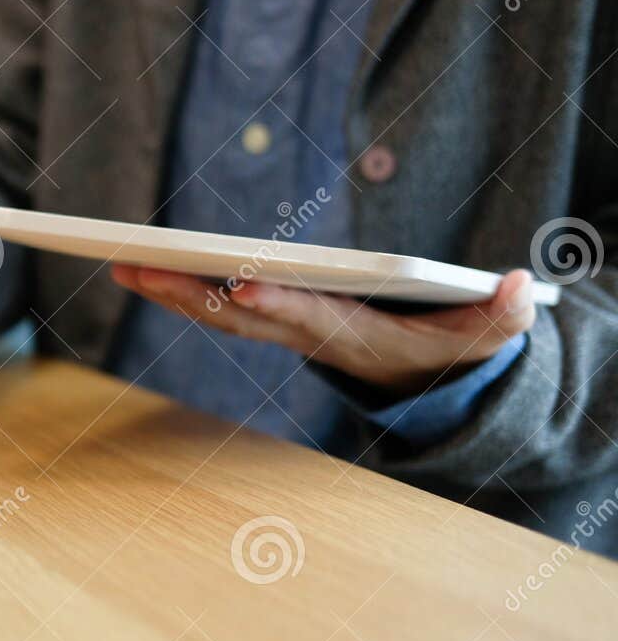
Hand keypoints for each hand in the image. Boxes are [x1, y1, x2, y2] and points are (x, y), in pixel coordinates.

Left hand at [110, 264, 537, 396]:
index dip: (273, 302)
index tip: (238, 285)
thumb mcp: (485, 335)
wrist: (420, 379)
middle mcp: (304, 333)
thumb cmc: (450, 348)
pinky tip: (141, 267)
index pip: (306, 316)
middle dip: (186, 294)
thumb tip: (521, 286)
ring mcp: (282, 327)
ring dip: (168, 290)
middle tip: (133, 268)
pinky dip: (179, 287)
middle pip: (237, 314)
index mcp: (349, 332)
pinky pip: (215, 302)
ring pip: (215, 310)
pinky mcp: (269, 316)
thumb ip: (501, 315)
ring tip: (118, 262)